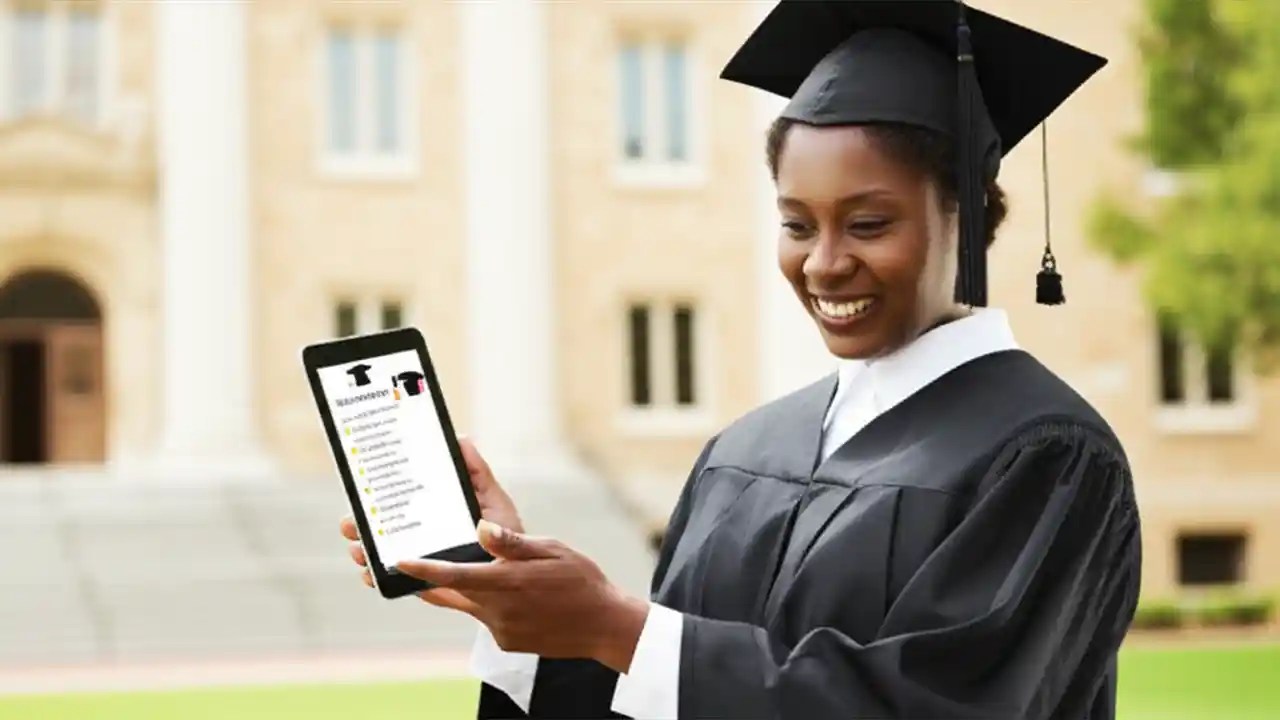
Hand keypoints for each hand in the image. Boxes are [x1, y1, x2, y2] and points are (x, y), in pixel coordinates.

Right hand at [339, 436, 523, 589]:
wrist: (515, 577)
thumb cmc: (505, 534)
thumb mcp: (492, 498)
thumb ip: (476, 471)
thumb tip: (460, 437)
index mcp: (430, 507)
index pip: (396, 494)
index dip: (373, 487)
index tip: (358, 479)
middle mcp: (417, 531)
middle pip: (378, 523)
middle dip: (358, 521)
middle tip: (351, 521)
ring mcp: (416, 557)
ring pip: (378, 551)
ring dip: (362, 548)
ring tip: (360, 549)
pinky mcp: (419, 581)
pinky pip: (391, 581)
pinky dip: (376, 577)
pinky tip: (371, 574)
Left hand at [398, 520, 649, 672]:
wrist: (604, 626)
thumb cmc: (580, 581)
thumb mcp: (552, 549)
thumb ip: (514, 542)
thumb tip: (480, 528)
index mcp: (508, 583)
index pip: (455, 576)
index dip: (423, 570)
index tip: (397, 562)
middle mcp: (498, 610)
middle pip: (451, 592)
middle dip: (427, 578)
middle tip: (402, 564)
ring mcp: (501, 629)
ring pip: (469, 604)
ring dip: (465, 588)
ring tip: (477, 571)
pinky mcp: (507, 641)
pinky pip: (487, 617)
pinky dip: (489, 602)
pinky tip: (514, 594)